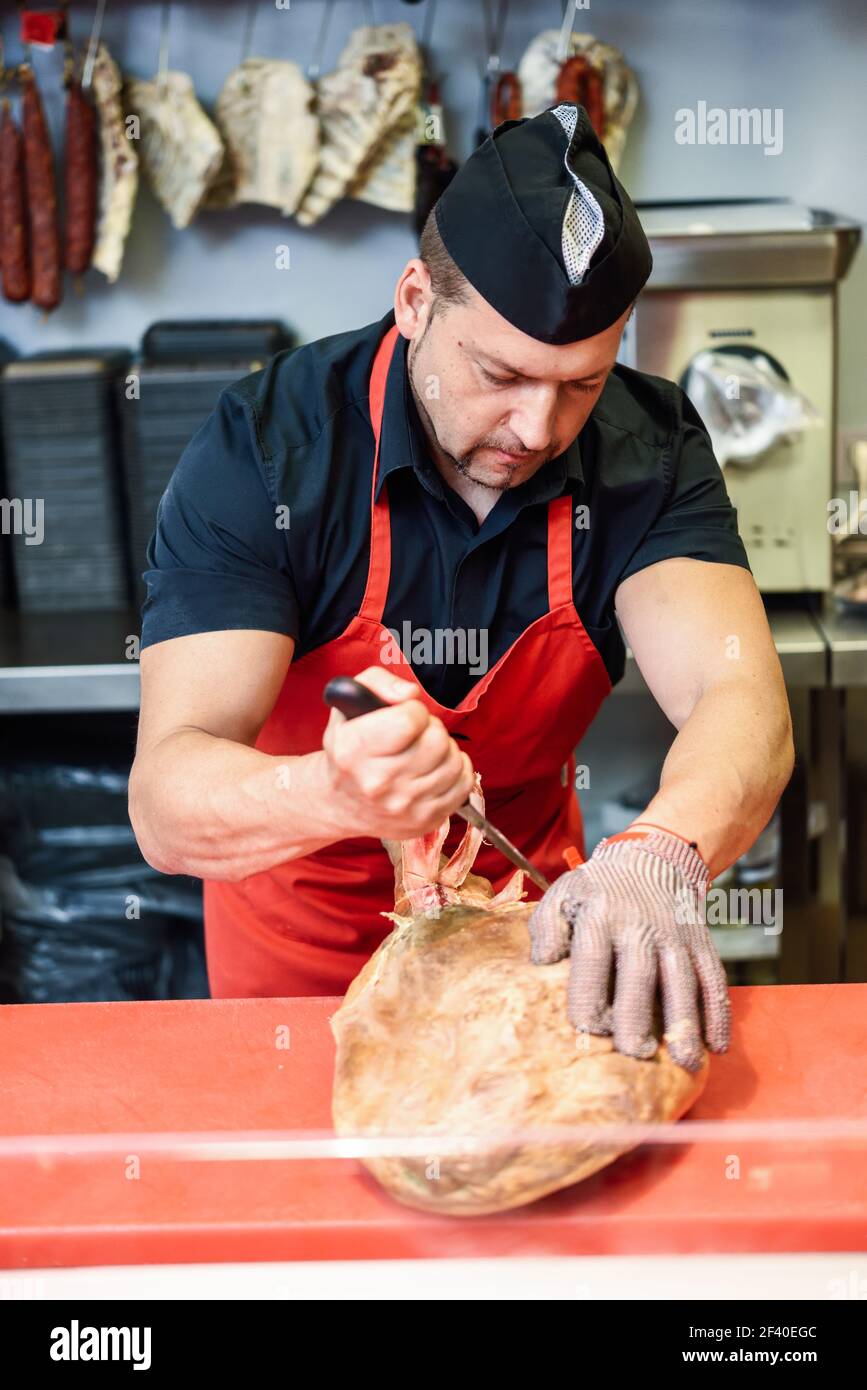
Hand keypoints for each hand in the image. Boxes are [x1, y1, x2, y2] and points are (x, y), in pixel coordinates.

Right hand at [322, 665, 474, 841]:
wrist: (341, 803)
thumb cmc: (350, 749)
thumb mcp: (347, 707)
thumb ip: (377, 683)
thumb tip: (409, 695)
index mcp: (355, 750)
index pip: (410, 719)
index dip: (413, 711)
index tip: (404, 717)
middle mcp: (378, 783)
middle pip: (437, 740)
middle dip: (431, 729)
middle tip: (417, 736)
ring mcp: (404, 807)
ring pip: (454, 762)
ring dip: (445, 751)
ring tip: (425, 753)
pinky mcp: (424, 821)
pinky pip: (464, 784)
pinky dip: (456, 771)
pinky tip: (436, 770)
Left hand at [527, 828, 729, 1071]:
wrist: (650, 859)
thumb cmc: (597, 890)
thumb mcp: (563, 894)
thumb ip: (547, 928)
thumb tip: (543, 962)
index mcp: (601, 915)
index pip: (594, 958)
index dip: (589, 994)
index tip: (586, 1029)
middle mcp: (641, 925)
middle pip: (641, 974)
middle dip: (639, 1015)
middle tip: (636, 1054)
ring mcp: (676, 935)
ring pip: (684, 981)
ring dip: (686, 1023)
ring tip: (685, 1064)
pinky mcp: (701, 943)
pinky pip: (713, 979)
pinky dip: (719, 1013)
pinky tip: (718, 1046)